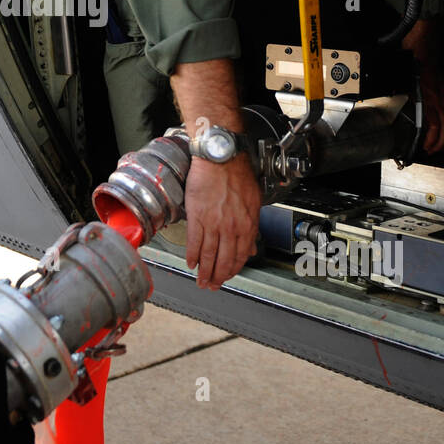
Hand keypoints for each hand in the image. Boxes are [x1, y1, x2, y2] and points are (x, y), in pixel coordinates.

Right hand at [184, 154, 260, 289]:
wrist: (221, 158)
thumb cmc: (238, 173)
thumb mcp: (253, 201)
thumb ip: (251, 226)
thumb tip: (251, 246)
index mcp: (247, 224)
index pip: (241, 255)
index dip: (233, 270)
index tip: (228, 277)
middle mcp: (231, 227)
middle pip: (224, 259)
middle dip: (218, 277)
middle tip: (212, 286)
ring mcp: (214, 223)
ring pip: (209, 254)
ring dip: (204, 271)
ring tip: (201, 280)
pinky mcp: (197, 216)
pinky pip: (195, 241)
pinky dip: (192, 255)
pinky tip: (190, 263)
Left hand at [401, 19, 443, 154]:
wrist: (425, 49)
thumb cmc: (413, 63)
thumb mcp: (403, 82)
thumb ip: (402, 97)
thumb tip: (394, 105)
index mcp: (428, 99)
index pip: (433, 126)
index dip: (431, 140)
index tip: (425, 148)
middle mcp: (440, 100)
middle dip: (440, 143)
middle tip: (432, 150)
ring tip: (441, 144)